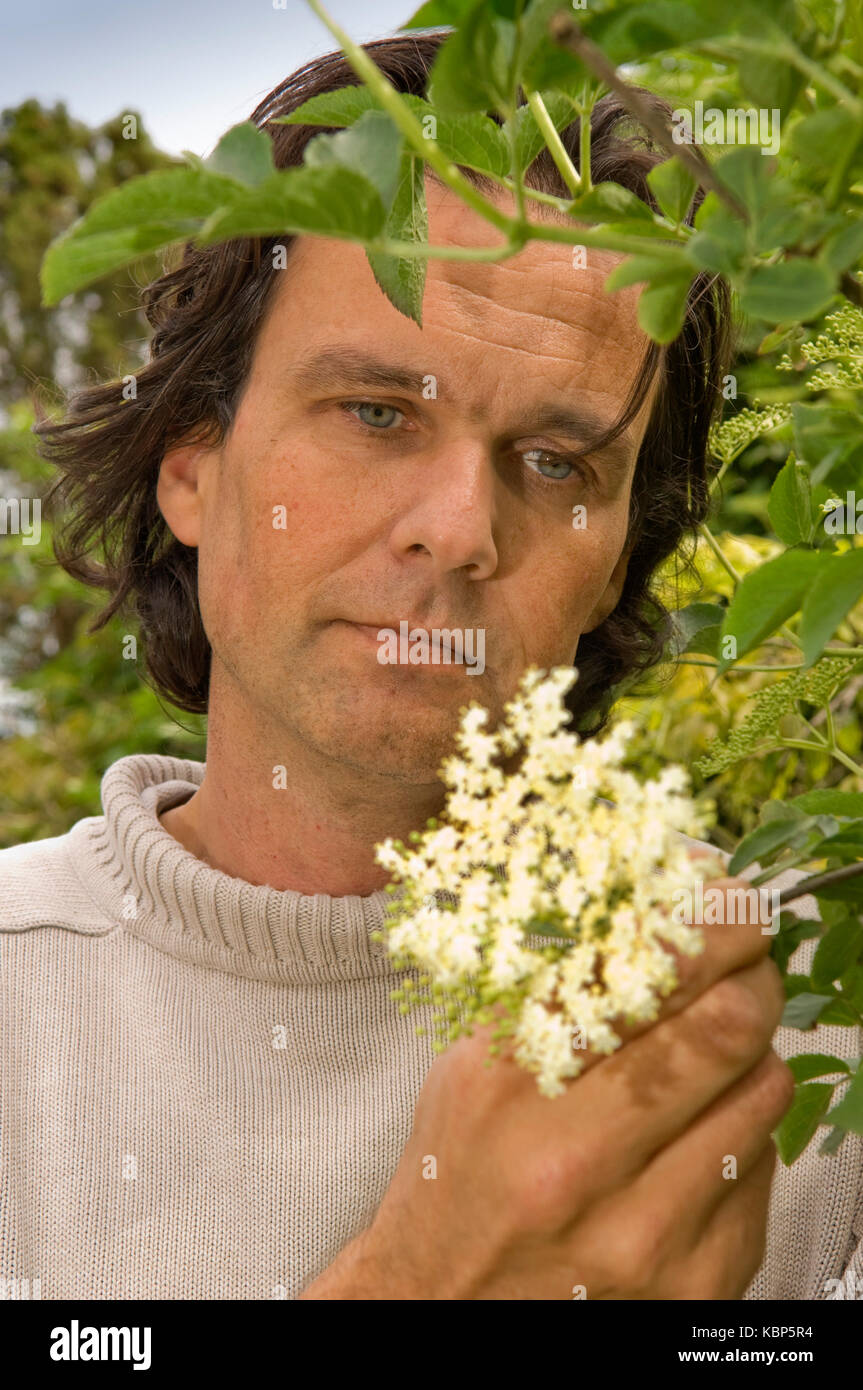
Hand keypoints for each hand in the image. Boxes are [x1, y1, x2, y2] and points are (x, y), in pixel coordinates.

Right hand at [322, 876, 791, 1299]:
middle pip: (730, 1025)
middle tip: (746, 956)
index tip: (725, 894)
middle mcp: (579, 1164)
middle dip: (751, 971)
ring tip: (709, 1053)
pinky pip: (764, 1163)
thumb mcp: (475, 1066)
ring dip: (749, 1052)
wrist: (448, 1308)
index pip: (649, 974)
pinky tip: (691, 1136)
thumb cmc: (461, 1172)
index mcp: (512, 1090)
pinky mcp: (700, 1280)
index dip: (709, 917)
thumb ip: (556, 990)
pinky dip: (739, 1129)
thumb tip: (658, 902)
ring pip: (765, 1089)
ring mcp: (647, 1232)